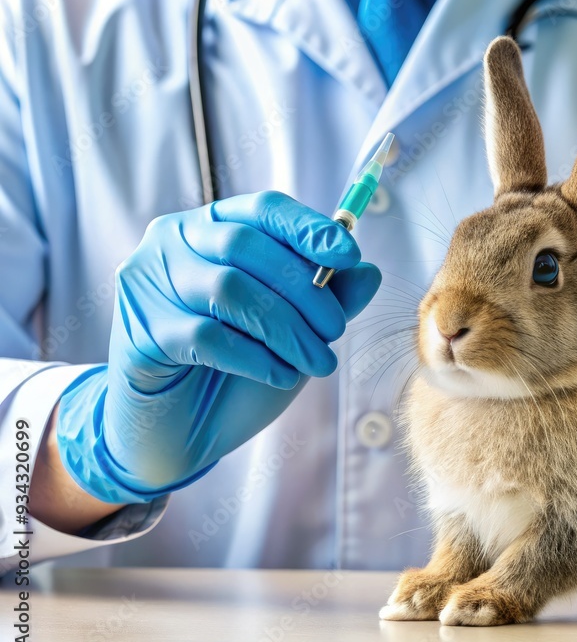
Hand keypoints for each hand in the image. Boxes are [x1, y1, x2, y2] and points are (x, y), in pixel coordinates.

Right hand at [56, 191, 380, 503]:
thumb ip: (329, 299)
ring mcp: (147, 286)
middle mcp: (171, 245)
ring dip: (287, 330)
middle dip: (304, 290)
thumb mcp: (295, 331)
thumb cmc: (238, 370)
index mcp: (211, 228)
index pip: (264, 208)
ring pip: (229, 289)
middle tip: (336, 330)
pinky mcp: (142, 333)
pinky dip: (255, 357)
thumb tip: (369, 272)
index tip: (349, 256)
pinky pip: (207, 335)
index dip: (309, 228)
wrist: (180, 433)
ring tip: (318, 362)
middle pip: (246, 245)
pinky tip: (280, 376)